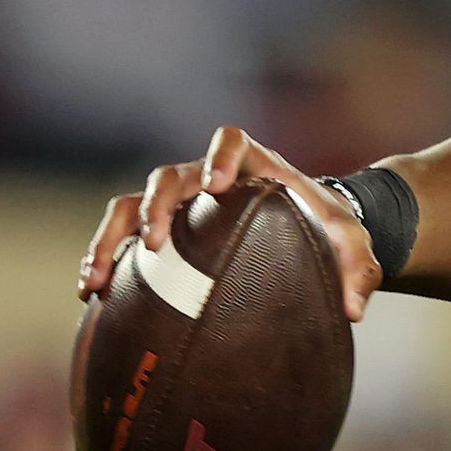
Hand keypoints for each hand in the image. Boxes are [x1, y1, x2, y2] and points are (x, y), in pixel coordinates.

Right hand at [78, 126, 384, 320]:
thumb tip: (354, 310)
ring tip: (96, 278)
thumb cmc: (327, 230)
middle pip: (169, 176)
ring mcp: (177, 206)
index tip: (217, 184)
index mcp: (254, 166)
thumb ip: (360, 270)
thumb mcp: (351, 244)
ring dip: (110, 237)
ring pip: (129, 206)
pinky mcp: (160, 236)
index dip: (220, 154)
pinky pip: (122, 241)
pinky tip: (90, 296)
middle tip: (154, 242)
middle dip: (156, 205)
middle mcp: (205, 178)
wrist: (304, 234)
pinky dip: (105, 262)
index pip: (231, 140)